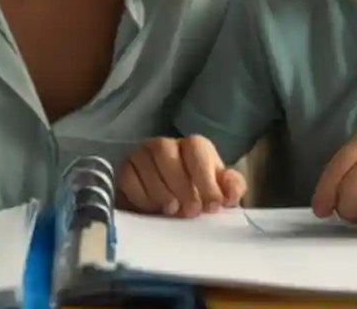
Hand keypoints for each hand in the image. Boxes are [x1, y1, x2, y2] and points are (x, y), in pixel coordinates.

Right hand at [117, 135, 245, 216]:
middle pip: (168, 153)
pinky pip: (128, 178)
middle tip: (190, 211)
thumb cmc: (195, 197)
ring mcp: (141, 155)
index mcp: (193, 147)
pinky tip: (152, 209)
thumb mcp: (218, 195)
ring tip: (172, 211)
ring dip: (161, 191)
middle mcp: (165, 145)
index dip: (205, 177)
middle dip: (182, 185)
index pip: (196, 149)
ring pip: (147, 163)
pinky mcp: (124, 170)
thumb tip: (231, 190)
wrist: (163, 211)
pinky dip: (141, 195)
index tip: (212, 205)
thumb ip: (231, 189)